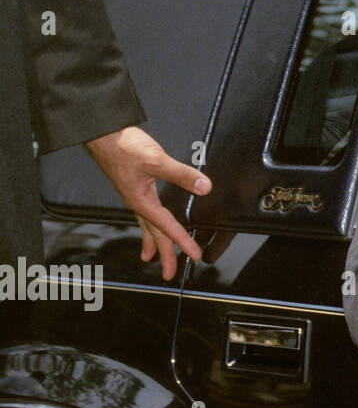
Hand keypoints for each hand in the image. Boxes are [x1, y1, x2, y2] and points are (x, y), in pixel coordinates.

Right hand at [84, 126, 211, 280]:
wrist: (103, 134)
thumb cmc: (124, 147)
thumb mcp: (156, 160)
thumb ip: (181, 174)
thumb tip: (203, 187)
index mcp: (141, 201)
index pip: (166, 226)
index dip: (182, 241)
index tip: (194, 255)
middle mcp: (137, 202)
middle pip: (154, 233)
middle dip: (164, 254)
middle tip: (171, 273)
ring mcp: (134, 196)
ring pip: (146, 225)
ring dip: (153, 243)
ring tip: (153, 258)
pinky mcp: (133, 187)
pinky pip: (142, 213)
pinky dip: (147, 225)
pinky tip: (148, 225)